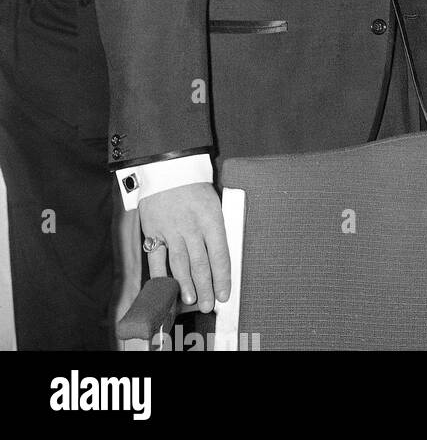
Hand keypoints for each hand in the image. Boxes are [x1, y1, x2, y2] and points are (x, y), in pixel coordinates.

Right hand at [139, 183, 230, 312]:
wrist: (168, 168)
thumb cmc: (195, 186)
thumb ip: (216, 227)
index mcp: (211, 218)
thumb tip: (220, 255)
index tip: (225, 293)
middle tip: (210, 305)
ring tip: (192, 300)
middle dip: (206, 288)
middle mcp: (192, 227)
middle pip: (200, 264)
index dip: (223, 277)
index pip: (220, 254)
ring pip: (180, 264)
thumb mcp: (214, 202)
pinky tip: (166, 287)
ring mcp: (171, 231)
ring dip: (186, 285)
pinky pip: (157, 259)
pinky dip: (160, 275)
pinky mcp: (154, 232)